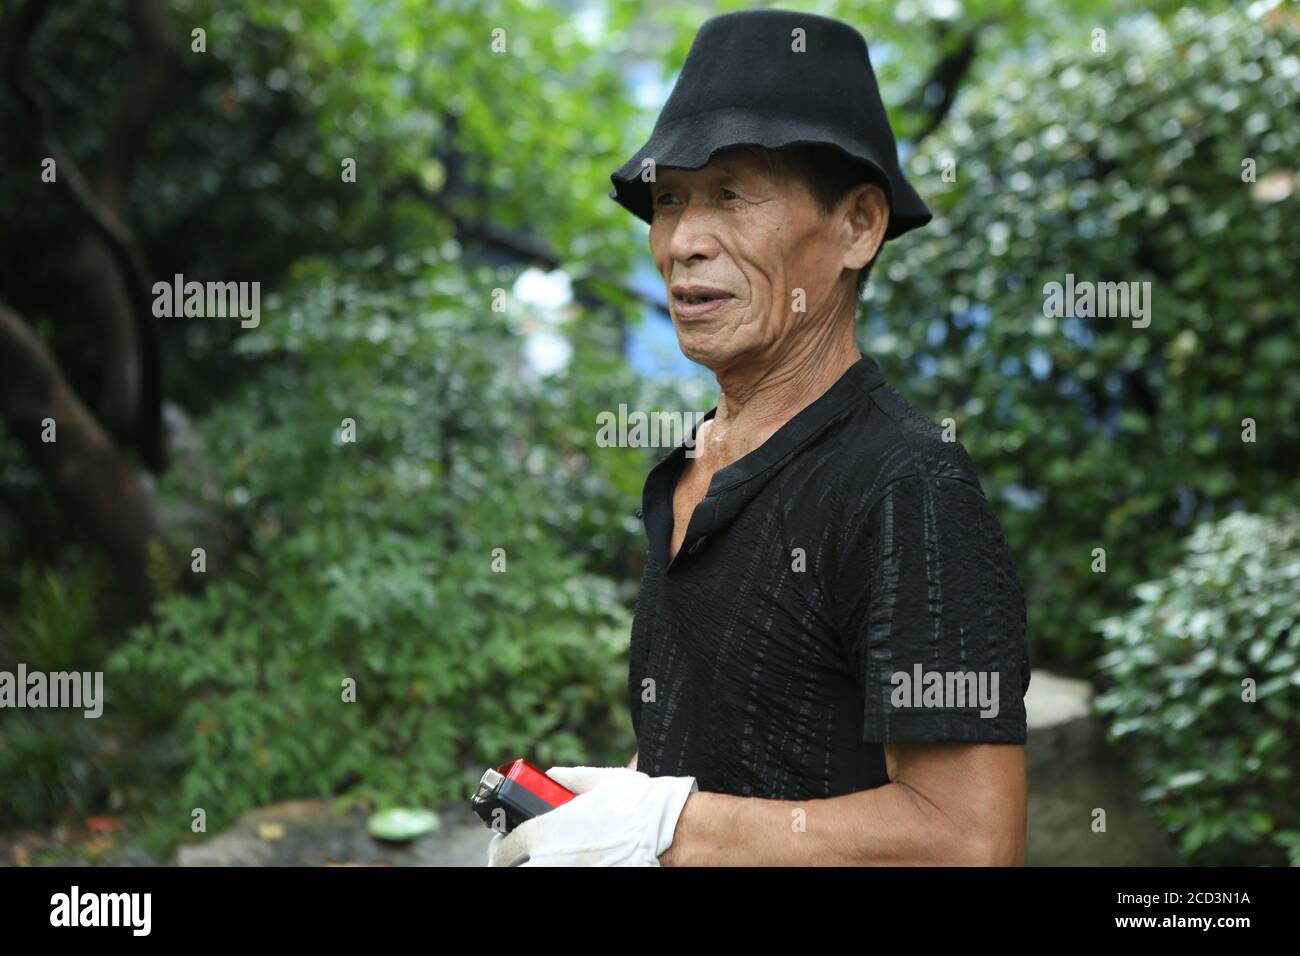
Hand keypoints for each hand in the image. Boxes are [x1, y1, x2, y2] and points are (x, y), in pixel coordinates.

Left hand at [485, 766, 696, 866]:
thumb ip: (570, 776)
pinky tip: (568, 867)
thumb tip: (552, 775)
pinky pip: (568, 882)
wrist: (672, 834)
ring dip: (536, 869)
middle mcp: (557, 859)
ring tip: (544, 862)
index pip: (509, 848)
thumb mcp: (603, 779)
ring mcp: (574, 875)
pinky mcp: (593, 882)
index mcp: (552, 830)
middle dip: (514, 865)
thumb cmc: (639, 806)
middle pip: (518, 871)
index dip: (502, 849)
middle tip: (517, 859)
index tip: (503, 847)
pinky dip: (561, 873)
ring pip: (538, 877)